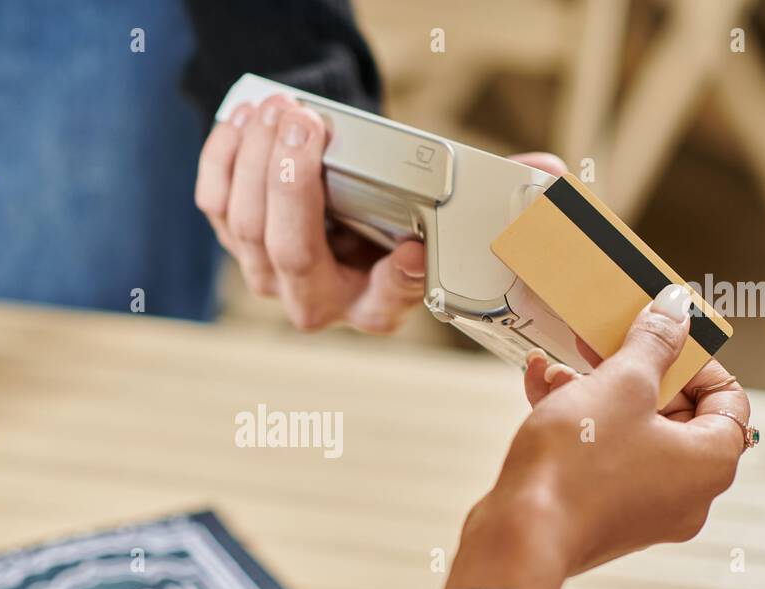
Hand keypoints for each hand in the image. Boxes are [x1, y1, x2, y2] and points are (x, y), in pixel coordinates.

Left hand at [195, 94, 565, 332]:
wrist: (342, 191)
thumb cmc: (397, 204)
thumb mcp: (448, 206)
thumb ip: (497, 195)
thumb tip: (549, 176)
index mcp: (375, 304)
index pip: (384, 302)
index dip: (396, 281)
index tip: (413, 248)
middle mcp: (318, 297)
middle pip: (293, 258)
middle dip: (294, 187)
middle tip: (309, 125)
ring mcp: (268, 270)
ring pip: (246, 229)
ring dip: (258, 161)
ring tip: (284, 108)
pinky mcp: (234, 234)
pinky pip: (215, 202)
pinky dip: (226, 156)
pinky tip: (248, 120)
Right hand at [444, 285, 750, 588]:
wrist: (521, 536)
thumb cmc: (578, 466)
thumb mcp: (620, 384)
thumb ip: (653, 343)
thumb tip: (676, 310)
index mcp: (710, 462)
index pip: (728, 398)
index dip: (695, 360)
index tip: (658, 338)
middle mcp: (689, 493)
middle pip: (676, 415)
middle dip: (632, 372)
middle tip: (601, 346)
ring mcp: (646, 510)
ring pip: (632, 435)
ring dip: (596, 394)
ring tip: (557, 369)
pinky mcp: (605, 516)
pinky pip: (604, 460)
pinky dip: (580, 427)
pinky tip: (541, 393)